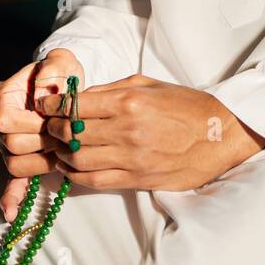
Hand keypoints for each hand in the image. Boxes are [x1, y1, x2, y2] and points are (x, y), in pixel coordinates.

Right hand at [0, 49, 84, 221]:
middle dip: (42, 143)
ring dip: (40, 164)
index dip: (31, 123)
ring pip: (15, 165)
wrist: (64, 83)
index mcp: (5, 98)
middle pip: (13, 146)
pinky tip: (10, 213)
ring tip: (62, 155)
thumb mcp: (60, 61)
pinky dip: (11, 197)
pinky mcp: (22, 158)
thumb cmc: (61, 72)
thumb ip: (52, 70)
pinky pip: (11, 182)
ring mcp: (9, 143)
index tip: (53, 118)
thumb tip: (44, 92)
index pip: (7, 121)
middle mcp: (1, 123)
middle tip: (66, 137)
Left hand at [36, 73, 264, 190]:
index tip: (45, 107)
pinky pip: (94, 180)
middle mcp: (127, 131)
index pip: (74, 106)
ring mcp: (132, 158)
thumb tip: (79, 98)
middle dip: (54, 129)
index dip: (52, 107)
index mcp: (129, 102)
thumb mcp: (148, 84)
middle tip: (51, 126)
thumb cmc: (186, 105)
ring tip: (61, 146)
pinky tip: (73, 166)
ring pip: (77, 160)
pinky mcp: (138, 179)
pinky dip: (76, 175)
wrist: (220, 134)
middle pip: (70, 133)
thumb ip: (111, 90)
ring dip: (62, 153)